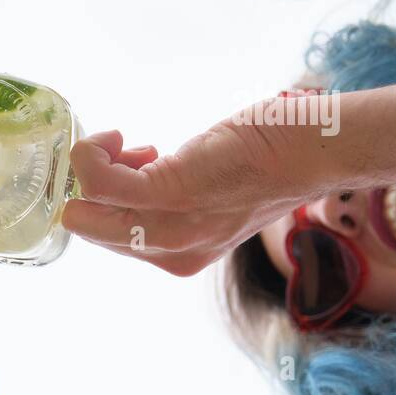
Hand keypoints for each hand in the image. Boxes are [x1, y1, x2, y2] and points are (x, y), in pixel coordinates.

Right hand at [62, 94, 346, 275]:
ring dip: (91, 166)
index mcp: (179, 257)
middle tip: (129, 154)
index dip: (105, 199)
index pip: (108, 239)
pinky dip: (90, 153)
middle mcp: (170, 253)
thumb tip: (131, 166)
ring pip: (82, 213)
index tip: (133, 164)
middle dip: (91, 185)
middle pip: (87, 229)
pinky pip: (96, 182)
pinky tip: (117, 137)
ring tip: (131, 146)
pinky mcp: (167, 193)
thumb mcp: (212, 194)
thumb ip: (174, 198)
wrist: (313, 151)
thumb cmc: (269, 158)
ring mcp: (168, 228)